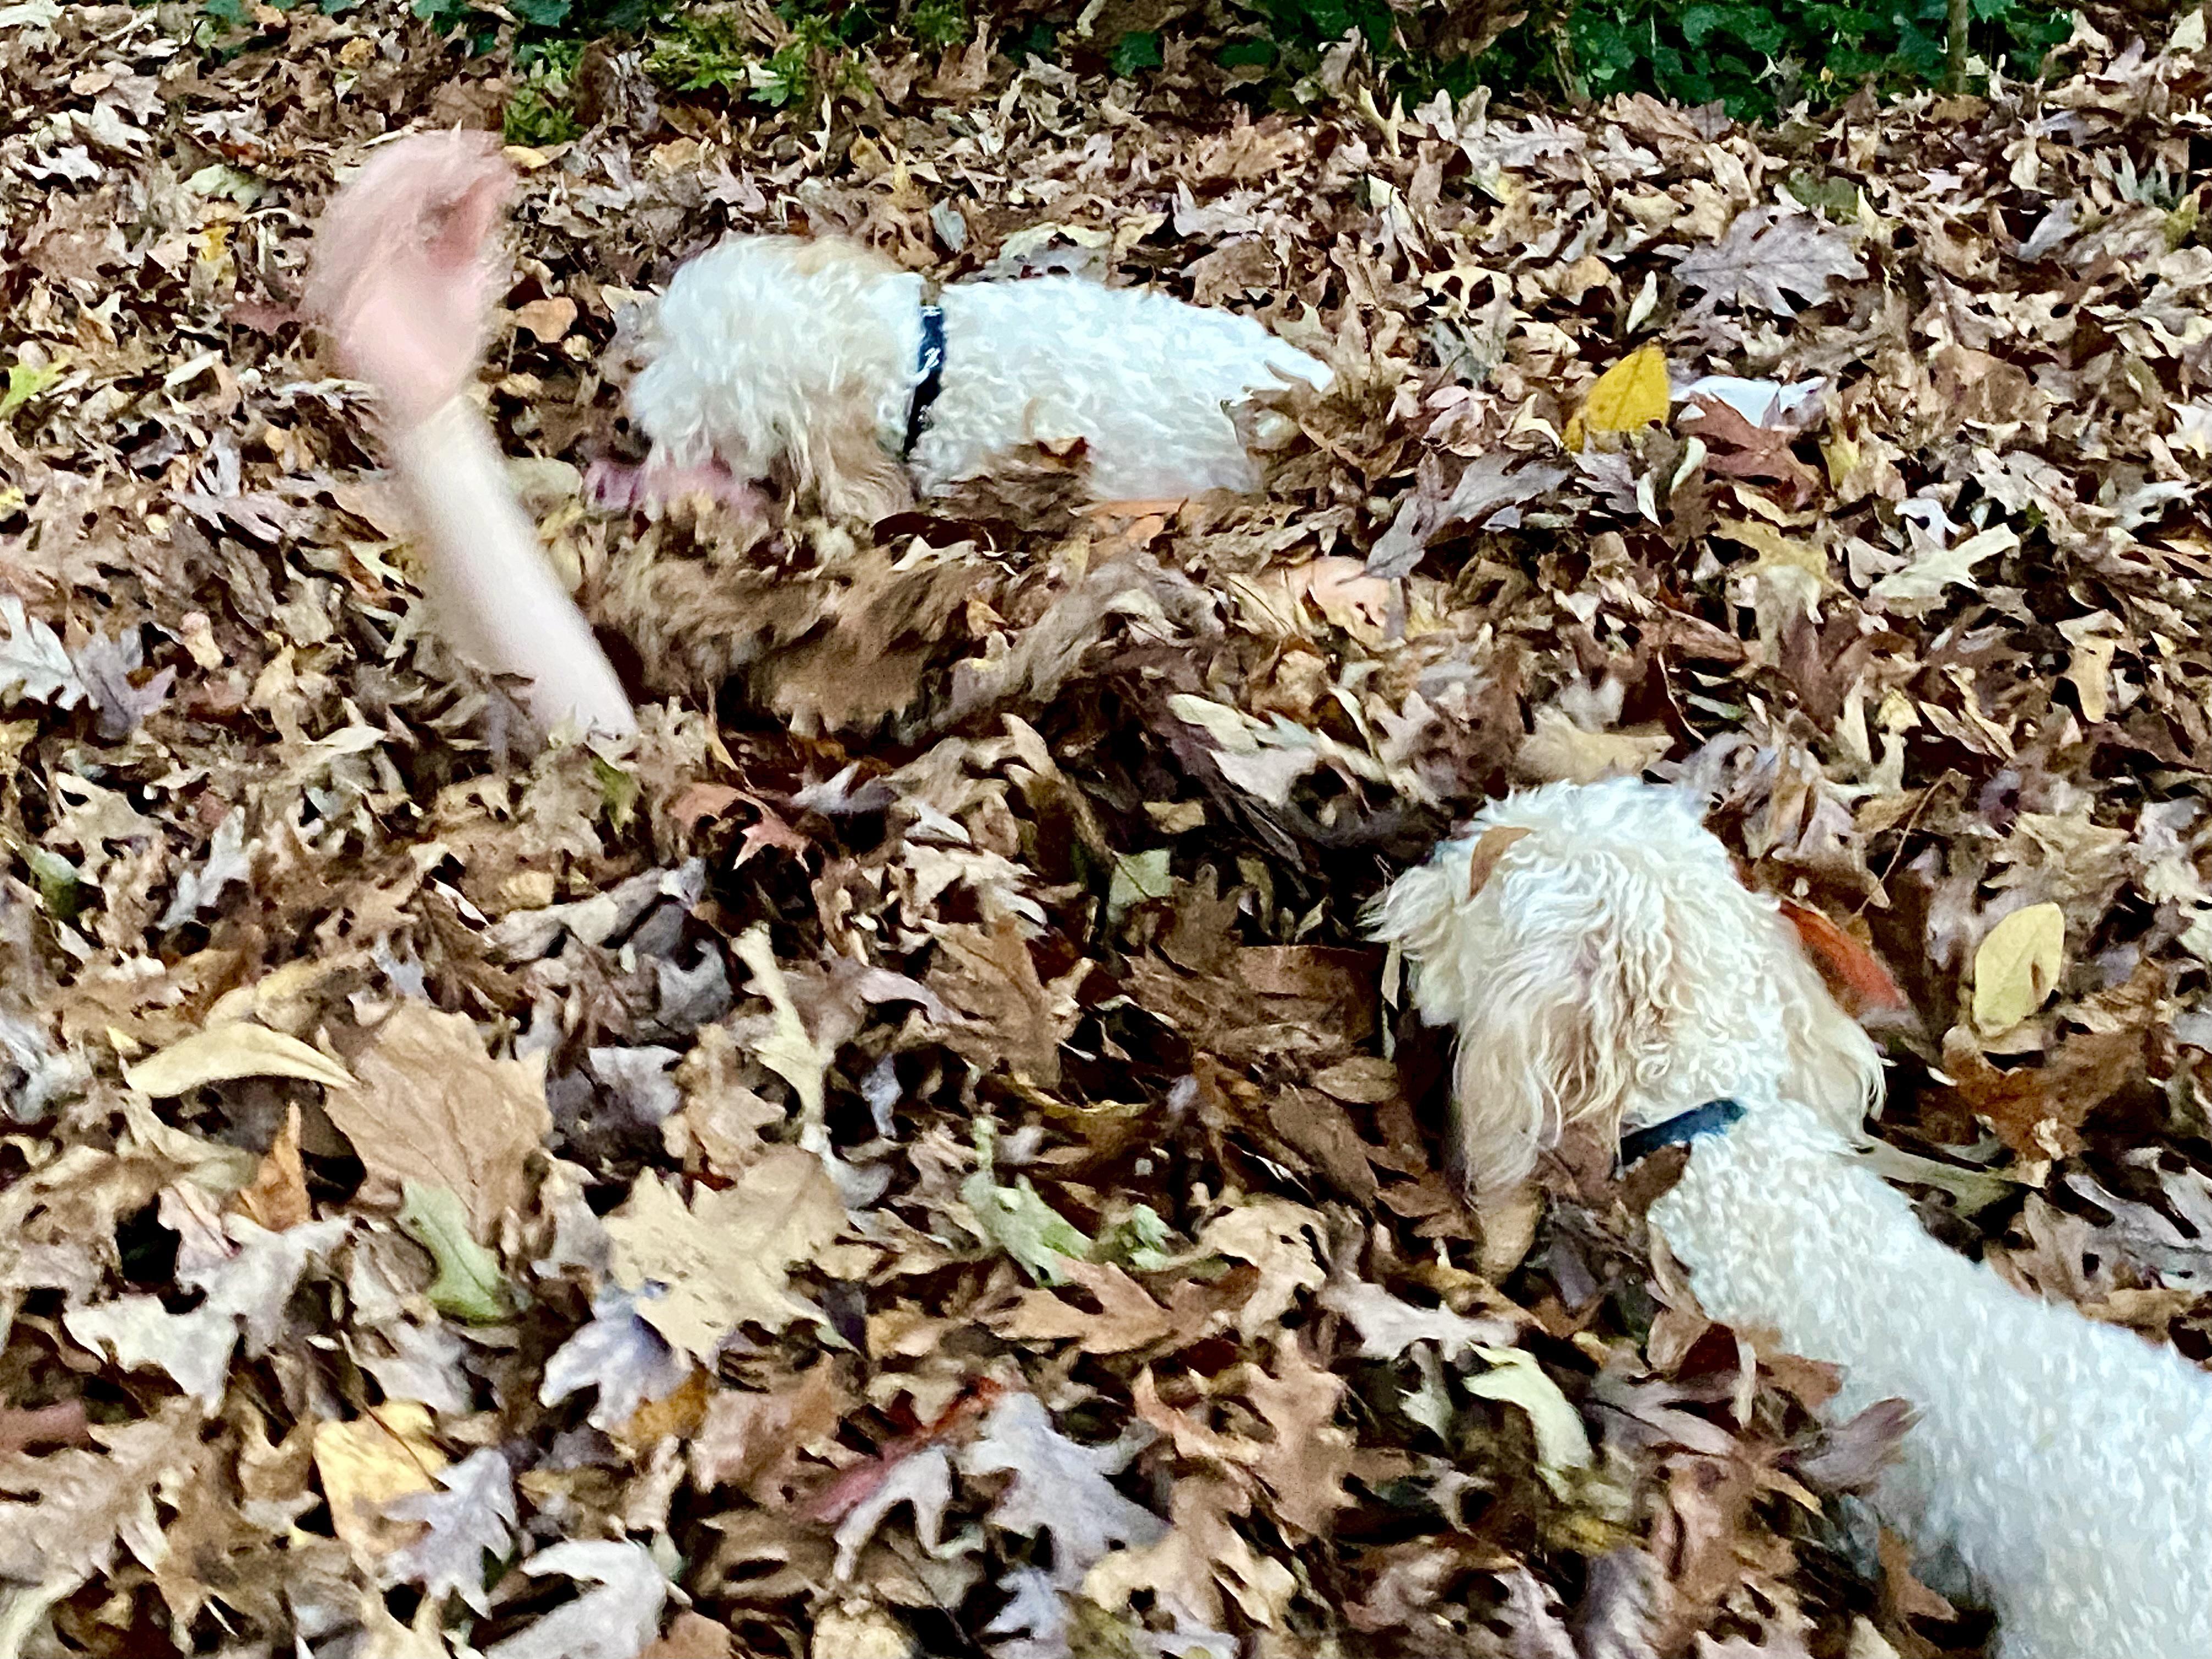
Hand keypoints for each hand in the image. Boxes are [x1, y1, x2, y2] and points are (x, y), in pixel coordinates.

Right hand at [306, 132, 515, 428]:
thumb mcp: (468, 272)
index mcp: (385, 237)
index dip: (434, 154)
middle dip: (421, 163)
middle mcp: (360, 249)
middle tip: (467, 155)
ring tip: (450, 174)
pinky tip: (415, 214)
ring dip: (402, 186)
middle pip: (375, 184)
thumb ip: (472, 225)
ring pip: (356, 210)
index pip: (398, 178)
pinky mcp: (341, 306)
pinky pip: (350, 258)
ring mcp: (346, 276)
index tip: (481, 146)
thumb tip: (494, 175)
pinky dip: (378, 230)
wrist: (436, 399)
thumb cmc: (447, 339)